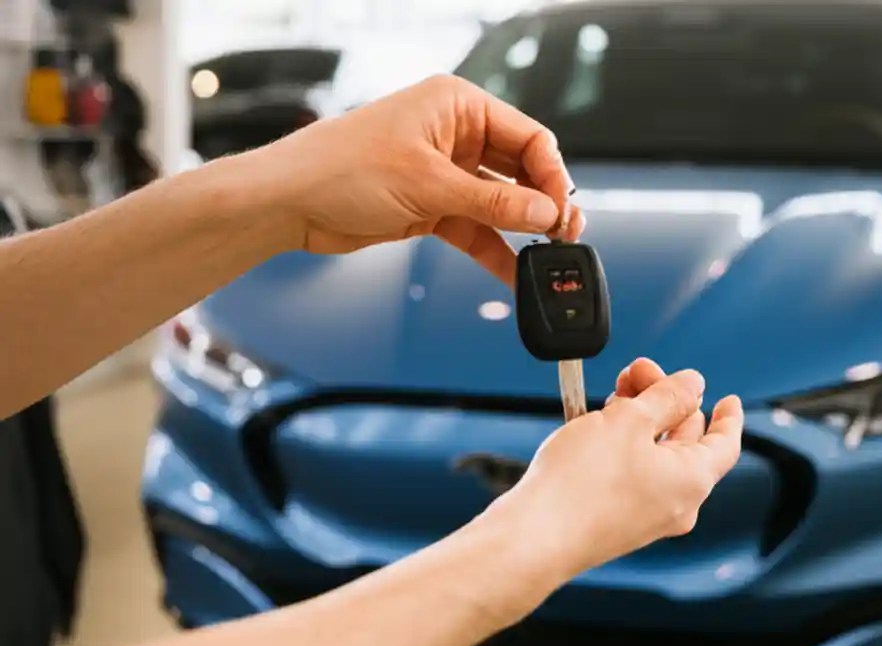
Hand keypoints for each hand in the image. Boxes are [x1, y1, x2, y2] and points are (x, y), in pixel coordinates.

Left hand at [257, 74, 586, 284]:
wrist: (288, 202)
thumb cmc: (342, 169)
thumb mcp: (429, 185)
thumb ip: (493, 202)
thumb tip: (546, 214)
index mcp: (457, 105)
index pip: (528, 137)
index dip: (551, 176)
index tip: (562, 213)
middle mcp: (455, 133)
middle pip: (520, 171)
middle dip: (542, 205)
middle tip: (564, 238)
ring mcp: (444, 172)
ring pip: (501, 204)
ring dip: (521, 232)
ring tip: (547, 260)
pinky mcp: (431, 205)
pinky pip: (476, 228)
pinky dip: (495, 250)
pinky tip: (514, 274)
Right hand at [486, 359, 743, 578]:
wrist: (534, 536)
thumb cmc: (583, 481)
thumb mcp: (631, 420)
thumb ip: (668, 396)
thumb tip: (694, 384)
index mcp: (692, 480)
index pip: (725, 444)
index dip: (729, 417)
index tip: (729, 399)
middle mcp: (676, 504)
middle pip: (685, 442)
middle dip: (666, 401)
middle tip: (638, 371)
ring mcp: (645, 516)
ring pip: (655, 456)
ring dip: (641, 419)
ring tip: (615, 392)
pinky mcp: (616, 520)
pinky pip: (632, 475)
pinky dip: (624, 445)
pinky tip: (599, 424)